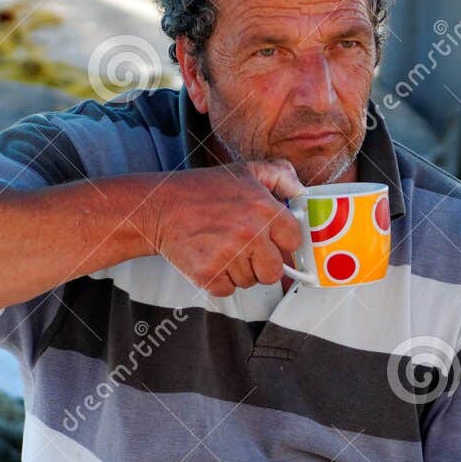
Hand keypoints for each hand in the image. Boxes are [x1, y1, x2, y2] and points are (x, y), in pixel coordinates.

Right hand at [144, 161, 304, 297]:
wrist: (160, 207)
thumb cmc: (201, 191)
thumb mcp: (244, 171)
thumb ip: (278, 175)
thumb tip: (300, 190)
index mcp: (264, 209)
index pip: (293, 241)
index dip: (282, 242)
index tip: (272, 241)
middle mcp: (250, 234)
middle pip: (274, 271)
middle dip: (262, 264)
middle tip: (245, 250)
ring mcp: (230, 256)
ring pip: (249, 282)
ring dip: (238, 271)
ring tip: (221, 249)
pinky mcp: (210, 274)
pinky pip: (228, 290)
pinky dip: (219, 281)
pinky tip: (210, 259)